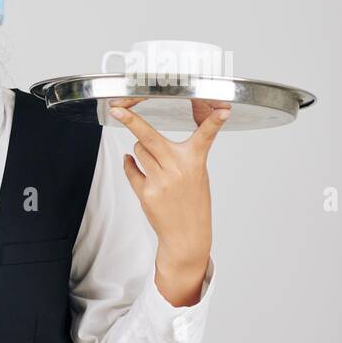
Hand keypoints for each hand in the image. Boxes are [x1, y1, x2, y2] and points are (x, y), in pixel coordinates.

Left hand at [109, 100, 226, 305]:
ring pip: (138, 150)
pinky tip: (132, 163)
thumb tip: (148, 142)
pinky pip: (131, 169)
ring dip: (140, 149)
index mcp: (195, 161)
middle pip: (149, 137)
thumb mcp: (197, 174)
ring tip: (152, 161)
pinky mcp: (146, 192)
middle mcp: (177, 168)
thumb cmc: (192, 201)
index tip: (223, 109)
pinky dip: (130, 164)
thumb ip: (182, 155)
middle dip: (131, 121)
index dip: (215, 121)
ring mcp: (160, 180)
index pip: (206, 135)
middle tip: (118, 110)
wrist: (186, 234)